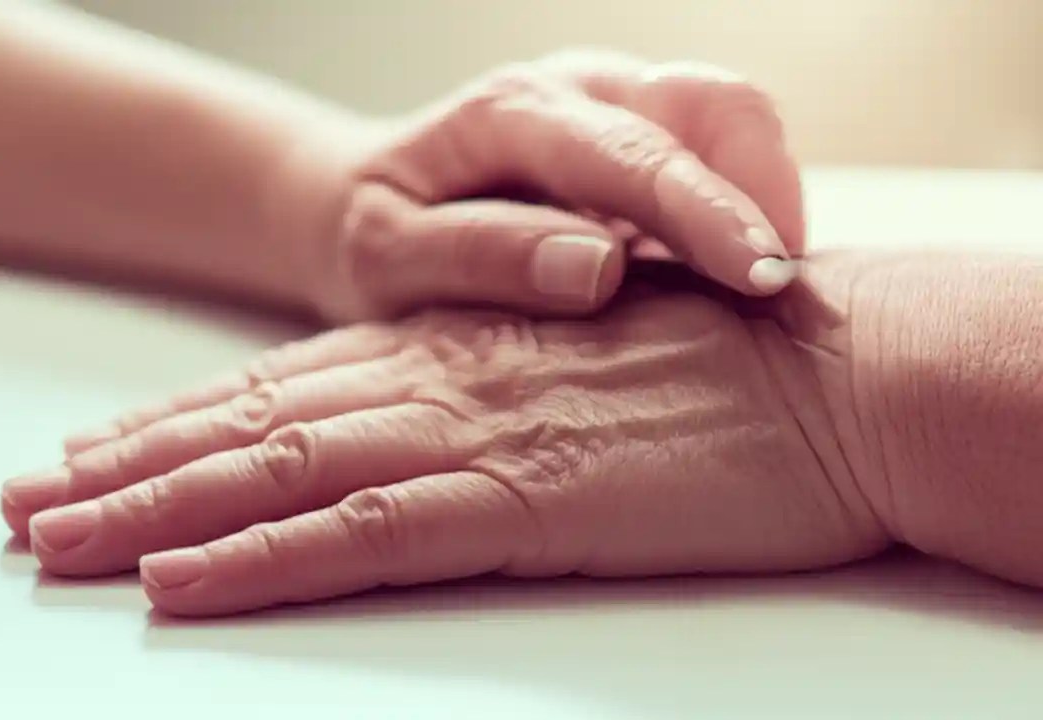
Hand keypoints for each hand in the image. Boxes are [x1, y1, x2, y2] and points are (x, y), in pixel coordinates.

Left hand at [0, 275, 888, 616]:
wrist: (835, 377)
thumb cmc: (729, 367)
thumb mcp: (580, 356)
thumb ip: (490, 377)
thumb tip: (418, 410)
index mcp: (453, 351)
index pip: (280, 387)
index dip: (176, 422)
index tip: (96, 451)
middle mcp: (435, 386)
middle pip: (245, 429)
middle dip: (125, 470)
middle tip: (30, 504)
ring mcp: (468, 443)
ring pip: (270, 477)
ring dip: (152, 514)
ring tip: (57, 542)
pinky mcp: (514, 507)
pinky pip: (355, 538)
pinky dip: (256, 562)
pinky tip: (180, 585)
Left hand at [291, 49, 804, 322]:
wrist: (359, 206)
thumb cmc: (372, 238)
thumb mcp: (391, 260)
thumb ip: (482, 256)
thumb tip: (597, 268)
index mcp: (515, 113)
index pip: (636, 151)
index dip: (708, 211)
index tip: (761, 276)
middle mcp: (578, 92)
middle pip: (716, 104)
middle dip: (766, 192)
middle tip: (782, 293)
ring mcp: (618, 111)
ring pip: (734, 123)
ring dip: (765, 202)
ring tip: (762, 294)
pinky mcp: (642, 146)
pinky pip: (723, 161)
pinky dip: (746, 214)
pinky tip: (734, 284)